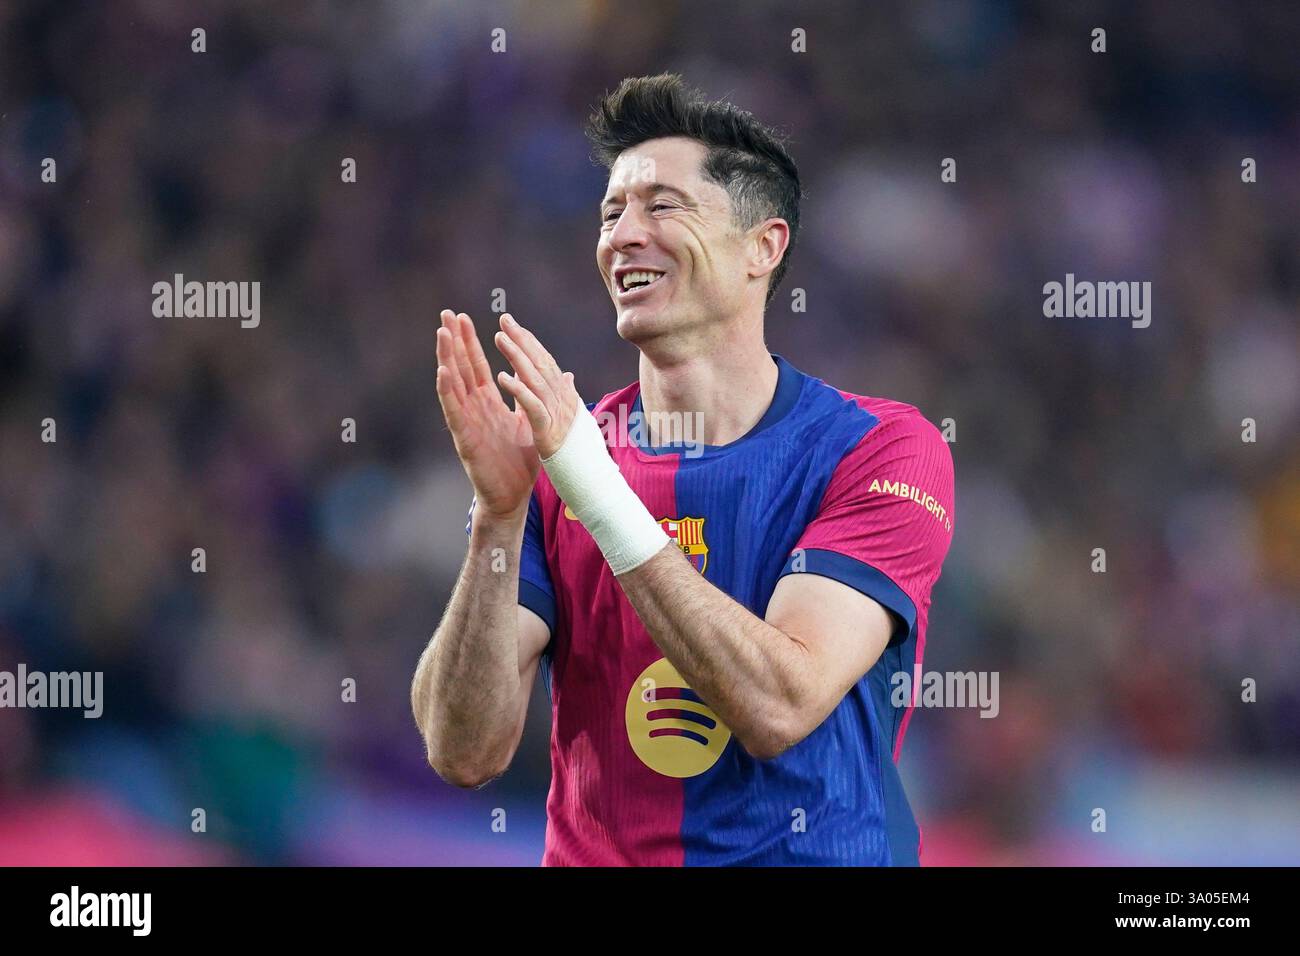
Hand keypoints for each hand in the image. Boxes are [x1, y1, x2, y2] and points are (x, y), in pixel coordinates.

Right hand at [435, 310, 538, 519]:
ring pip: (453, 384)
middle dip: (455, 341)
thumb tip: (560, 376)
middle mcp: (474, 409)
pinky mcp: (463, 437)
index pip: (478, 367)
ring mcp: (466, 422)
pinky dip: (447, 391)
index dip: (471, 343)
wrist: (512, 497)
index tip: (465, 317)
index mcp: (489, 404)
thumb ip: (535, 399)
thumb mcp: (531, 423)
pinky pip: (453, 411)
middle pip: (462, 368)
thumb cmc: (519, 463)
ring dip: (447, 358)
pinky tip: (442, 371)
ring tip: (442, 333)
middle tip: (447, 313)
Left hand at [493, 313, 581, 458]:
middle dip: (522, 340)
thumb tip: (567, 376)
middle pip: (541, 364)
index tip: (514, 325)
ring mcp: (557, 416)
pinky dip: (518, 390)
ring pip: (536, 379)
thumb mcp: (571, 418)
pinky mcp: (548, 433)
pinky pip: (532, 407)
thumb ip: (566, 395)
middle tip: (504, 319)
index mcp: (565, 397)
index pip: (546, 363)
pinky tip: (502, 377)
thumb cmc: (578, 452)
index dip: (530, 342)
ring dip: (517, 357)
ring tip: (499, 338)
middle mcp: (563, 401)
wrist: (589, 480)